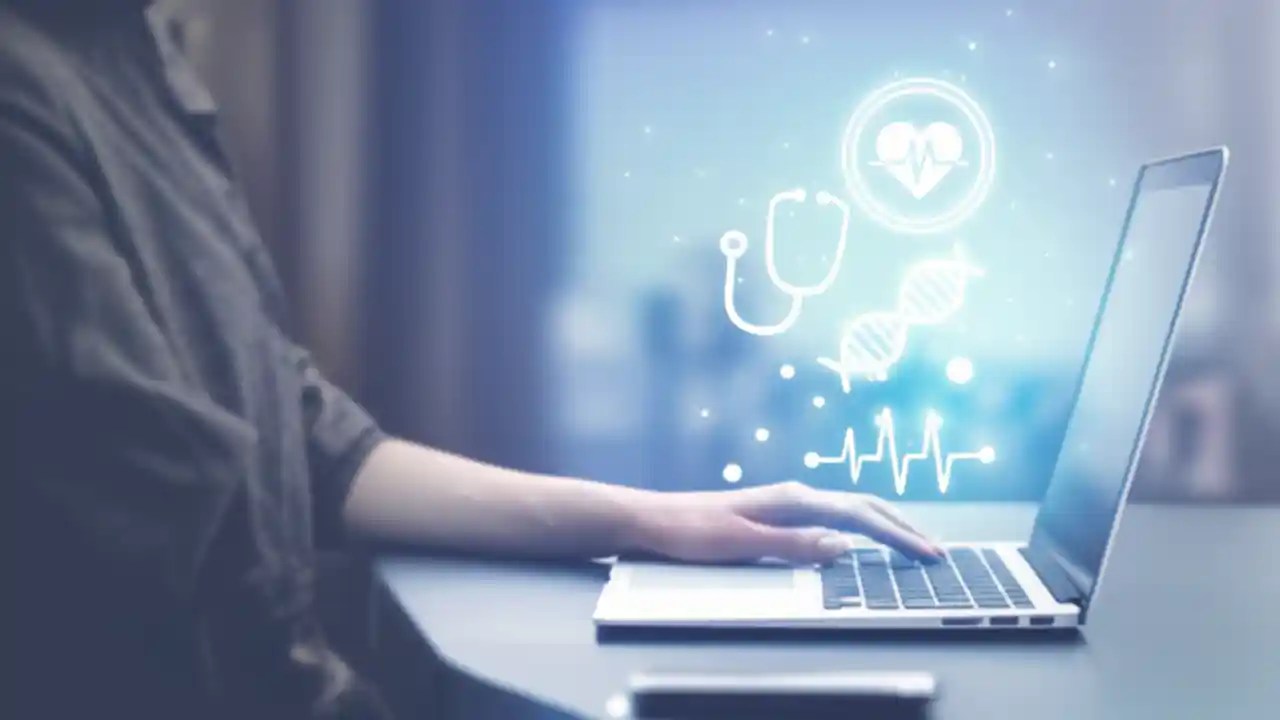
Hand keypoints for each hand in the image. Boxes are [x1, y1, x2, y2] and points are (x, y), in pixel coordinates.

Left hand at [628, 482, 942, 564]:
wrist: (652, 519)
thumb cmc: (691, 531)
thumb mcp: (741, 543)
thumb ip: (793, 544)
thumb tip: (843, 544)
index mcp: (792, 500)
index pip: (859, 516)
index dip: (898, 536)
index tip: (928, 553)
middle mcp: (795, 496)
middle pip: (862, 506)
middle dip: (902, 527)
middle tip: (935, 551)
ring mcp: (786, 502)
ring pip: (849, 509)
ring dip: (884, 525)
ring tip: (911, 543)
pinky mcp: (776, 513)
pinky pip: (832, 517)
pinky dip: (859, 527)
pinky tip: (862, 538)